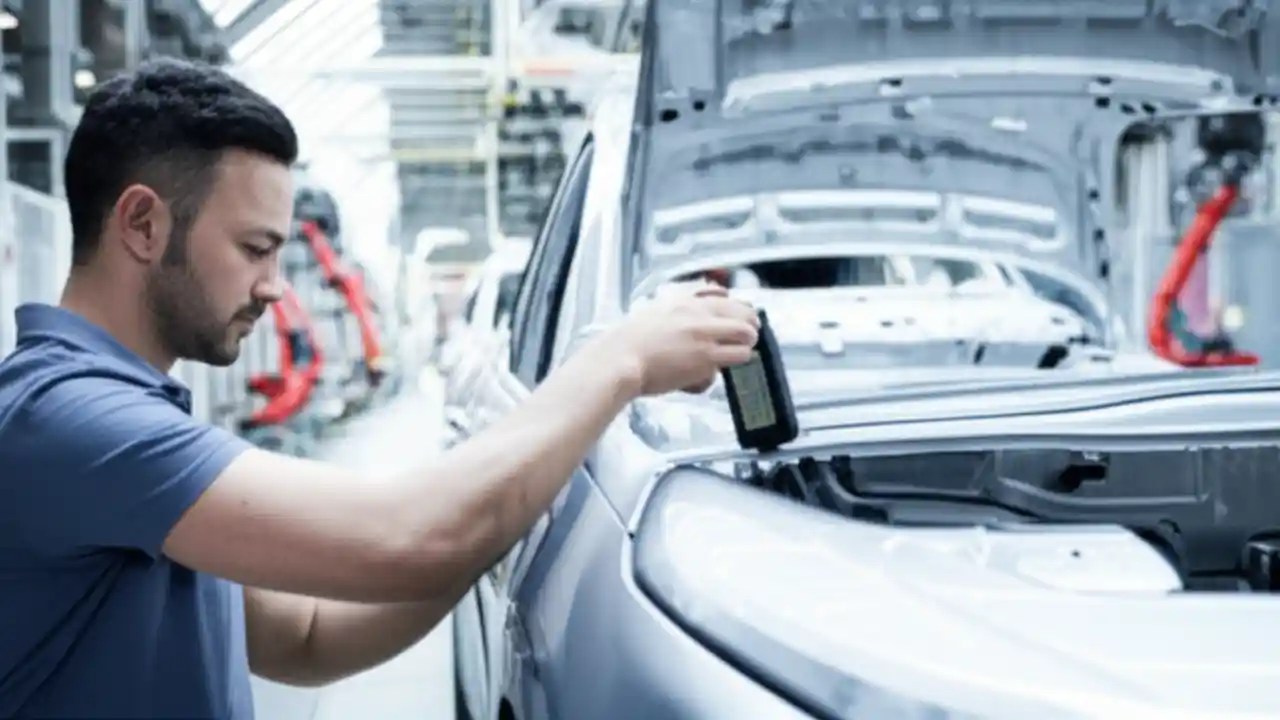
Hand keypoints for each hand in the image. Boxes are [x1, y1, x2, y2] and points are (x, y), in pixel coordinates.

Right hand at [604, 281, 759, 395]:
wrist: (620, 360)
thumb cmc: (629, 342)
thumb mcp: (652, 311)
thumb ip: (673, 307)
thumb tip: (691, 307)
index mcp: (683, 300)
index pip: (722, 296)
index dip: (736, 307)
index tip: (739, 316)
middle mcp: (698, 313)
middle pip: (742, 311)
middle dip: (750, 324)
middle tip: (749, 335)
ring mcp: (705, 335)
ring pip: (746, 334)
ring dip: (747, 343)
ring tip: (743, 350)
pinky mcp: (707, 358)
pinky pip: (738, 356)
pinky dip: (738, 360)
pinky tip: (732, 363)